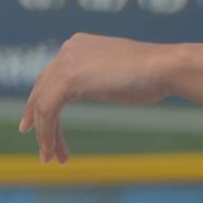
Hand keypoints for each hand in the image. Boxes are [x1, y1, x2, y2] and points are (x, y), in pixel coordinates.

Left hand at [19, 33, 164, 163]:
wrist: (164, 68)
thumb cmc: (151, 74)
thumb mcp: (115, 71)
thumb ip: (97, 75)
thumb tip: (91, 87)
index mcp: (78, 44)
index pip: (50, 77)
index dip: (42, 104)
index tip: (38, 127)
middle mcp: (68, 48)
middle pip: (42, 90)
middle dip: (40, 123)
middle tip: (43, 149)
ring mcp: (67, 62)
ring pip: (42, 105)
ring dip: (46, 135)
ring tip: (52, 158)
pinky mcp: (69, 79)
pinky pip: (47, 111)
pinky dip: (47, 134)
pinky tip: (53, 151)